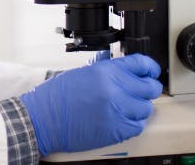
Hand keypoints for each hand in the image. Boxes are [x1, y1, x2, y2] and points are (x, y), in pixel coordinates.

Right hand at [20, 54, 162, 154]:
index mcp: (105, 71)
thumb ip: (106, 69)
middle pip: (150, 88)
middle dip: (148, 88)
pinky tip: (123, 118)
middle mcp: (114, 89)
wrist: (44, 119)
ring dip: (140, 107)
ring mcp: (117, 111)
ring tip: (129, 106)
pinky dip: (134, 122)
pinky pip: (138, 126)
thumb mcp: (83, 73)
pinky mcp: (116, 131)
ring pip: (146, 108)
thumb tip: (122, 67)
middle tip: (142, 90)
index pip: (141, 64)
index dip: (150, 67)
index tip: (151, 71)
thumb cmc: (57, 97)